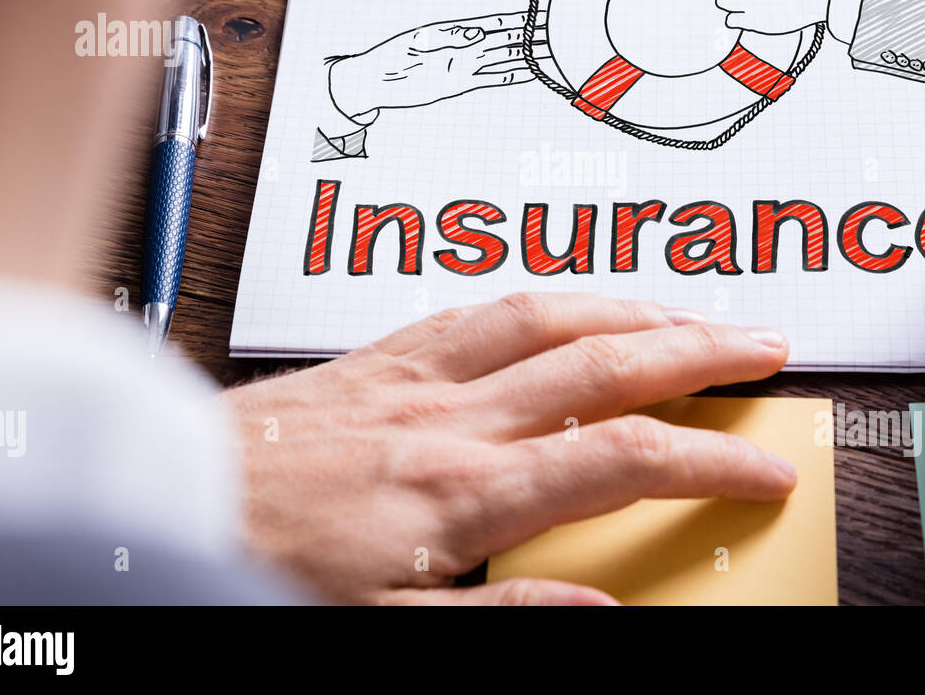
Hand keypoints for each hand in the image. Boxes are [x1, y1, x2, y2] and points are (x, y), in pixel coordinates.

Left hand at [223, 293, 793, 603]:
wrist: (160, 502)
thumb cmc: (261, 567)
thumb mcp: (385, 628)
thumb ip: (502, 611)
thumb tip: (597, 603)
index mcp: (461, 491)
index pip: (620, 457)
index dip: (708, 461)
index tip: (763, 468)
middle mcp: (449, 415)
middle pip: (604, 361)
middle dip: (700, 349)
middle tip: (765, 345)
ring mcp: (415, 371)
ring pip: (550, 314)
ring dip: (633, 306)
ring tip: (691, 310)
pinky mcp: (380, 351)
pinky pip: (480, 304)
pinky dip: (546, 296)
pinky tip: (570, 300)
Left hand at [327, 12, 542, 119]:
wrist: (373, 83)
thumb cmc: (390, 57)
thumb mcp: (418, 42)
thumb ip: (450, 36)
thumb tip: (478, 34)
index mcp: (454, 31)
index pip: (493, 24)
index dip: (516, 20)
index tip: (537, 14)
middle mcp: (463, 48)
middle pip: (504, 41)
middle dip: (529, 36)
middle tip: (555, 33)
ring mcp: (463, 66)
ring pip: (502, 60)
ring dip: (525, 57)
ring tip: (549, 53)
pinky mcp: (459, 84)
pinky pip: (490, 79)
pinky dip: (510, 77)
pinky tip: (527, 74)